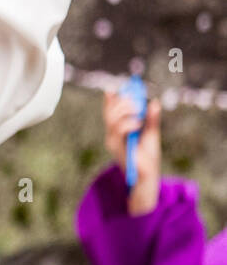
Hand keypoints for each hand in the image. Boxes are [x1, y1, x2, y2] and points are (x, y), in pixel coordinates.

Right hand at [103, 90, 161, 215]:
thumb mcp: (151, 133)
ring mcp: (112, 142)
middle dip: (121, 103)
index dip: (110, 100)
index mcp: (117, 130)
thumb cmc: (148, 156)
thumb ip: (151, 118)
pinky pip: (118, 131)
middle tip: (135, 98)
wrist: (148, 175)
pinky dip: (128, 124)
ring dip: (125, 111)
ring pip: (112, 120)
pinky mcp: (117, 148)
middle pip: (110, 113)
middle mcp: (111, 135)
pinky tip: (138, 122)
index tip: (112, 89)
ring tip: (139, 110)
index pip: (110, 112)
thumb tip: (154, 102)